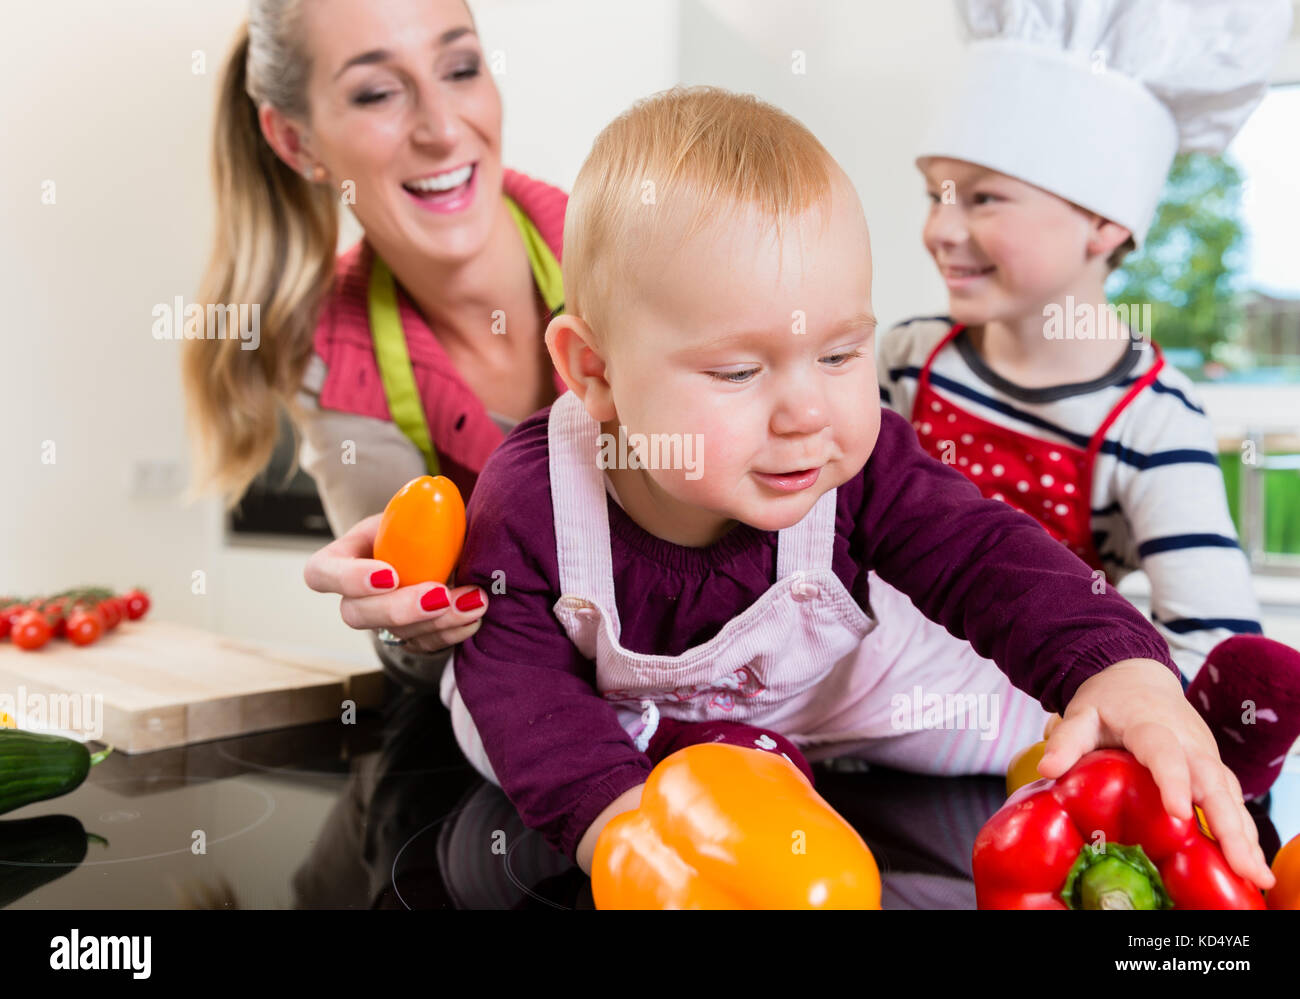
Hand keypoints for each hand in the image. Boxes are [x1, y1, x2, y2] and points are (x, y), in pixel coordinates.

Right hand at [302, 512, 487, 654]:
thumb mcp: (412, 509)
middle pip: (357, 614)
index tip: (389, 574)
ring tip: (474, 600)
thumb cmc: (419, 523)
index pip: (321, 573)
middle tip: (439, 595)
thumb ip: (418, 506)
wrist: (440, 547)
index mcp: (344, 557)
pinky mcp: (411, 638)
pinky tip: (474, 617)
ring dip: (438, 621)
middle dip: (400, 609)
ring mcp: (382, 622)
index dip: (348, 579)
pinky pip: (425, 645)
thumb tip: (436, 489)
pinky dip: (453, 633)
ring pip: (396, 634)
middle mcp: (356, 595)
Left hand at [1036, 658, 1273, 891]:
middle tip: (1239, 861)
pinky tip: (1250, 864)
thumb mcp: (1083, 713)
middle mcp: (1187, 742)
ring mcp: (1204, 756)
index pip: (1164, 753)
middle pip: (1211, 781)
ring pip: (1228, 795)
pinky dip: (1243, 831)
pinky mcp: (1212, 769)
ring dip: (1242, 834)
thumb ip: (1066, 739)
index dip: (1172, 780)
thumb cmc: (1109, 699)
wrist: (1138, 675)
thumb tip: (1047, 768)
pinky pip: (1231, 800)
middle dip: (1226, 822)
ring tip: (1253, 873)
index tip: (1179, 811)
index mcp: (1151, 725)